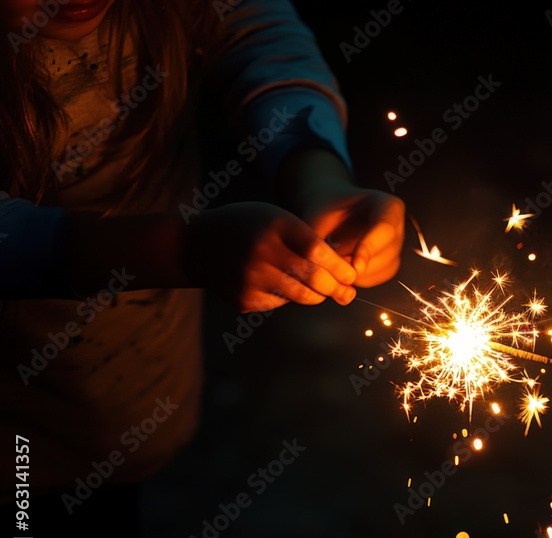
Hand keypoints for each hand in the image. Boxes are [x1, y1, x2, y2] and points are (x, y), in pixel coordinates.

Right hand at [186, 201, 357, 311]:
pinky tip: (281, 286)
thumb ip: (307, 239)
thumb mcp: (276, 218)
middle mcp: (263, 252)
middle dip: (337, 288)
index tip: (352, 276)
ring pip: (301, 296)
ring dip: (317, 296)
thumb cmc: (248, 227)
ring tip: (322, 291)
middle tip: (347, 292)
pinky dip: (288, 297)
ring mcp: (251, 278)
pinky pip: (280, 303)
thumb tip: (344, 270)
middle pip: (314, 279)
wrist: (196, 245)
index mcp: (275, 226)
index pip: (319, 252)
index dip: (341, 268)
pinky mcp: (244, 299)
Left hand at [280, 149, 404, 287]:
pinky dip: (359, 280)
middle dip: (360, 265)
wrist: (329, 212)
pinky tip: (341, 270)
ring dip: (358, 274)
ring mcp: (396, 245)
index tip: (354, 266)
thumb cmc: (323, 211)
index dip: (369, 249)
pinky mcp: (390, 263)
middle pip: (387, 253)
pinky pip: (378, 278)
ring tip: (333, 263)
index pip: (385, 228)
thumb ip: (320, 242)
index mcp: (387, 205)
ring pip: (384, 269)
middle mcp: (397, 226)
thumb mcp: (318, 218)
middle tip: (332, 266)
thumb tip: (323, 270)